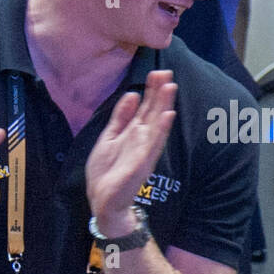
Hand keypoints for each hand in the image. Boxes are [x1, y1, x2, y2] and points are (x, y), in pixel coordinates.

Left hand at [85, 69, 176, 234]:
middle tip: (166, 71)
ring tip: (170, 87)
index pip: (145, 107)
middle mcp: (142, 140)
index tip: (157, 71)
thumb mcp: (109, 138)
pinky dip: (160, 130)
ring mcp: (143, 151)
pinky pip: (153, 145)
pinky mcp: (141, 164)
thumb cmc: (107, 172)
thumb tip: (132, 94)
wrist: (103, 202)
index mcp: (133, 133)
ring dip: (164, 106)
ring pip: (157, 124)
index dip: (151, 90)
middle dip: (159, 92)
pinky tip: (167, 116)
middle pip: (153, 112)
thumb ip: (121, 118)